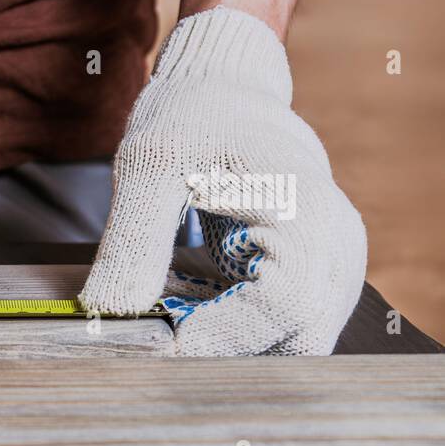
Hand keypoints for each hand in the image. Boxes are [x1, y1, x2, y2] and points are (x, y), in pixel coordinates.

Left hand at [80, 7, 366, 355]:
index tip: (156, 344)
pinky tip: (191, 308)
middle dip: (225, 355)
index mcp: (306, 211)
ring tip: (173, 313)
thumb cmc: (189, 118)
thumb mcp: (147, 167)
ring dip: (230, 348)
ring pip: (294, 346)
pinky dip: (235, 335)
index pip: (283, 308)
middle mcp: (336, 246)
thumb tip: (108, 311)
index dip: (220, 339)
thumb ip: (131, 240)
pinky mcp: (314, 281)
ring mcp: (334, 267)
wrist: (222, 91)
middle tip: (158, 341)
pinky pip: (284, 332)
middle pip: (298, 342)